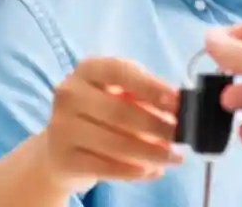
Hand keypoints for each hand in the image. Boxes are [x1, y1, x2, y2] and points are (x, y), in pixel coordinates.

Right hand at [39, 57, 182, 193]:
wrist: (61, 147)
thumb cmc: (101, 113)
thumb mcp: (120, 94)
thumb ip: (146, 95)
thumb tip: (179, 108)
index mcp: (87, 69)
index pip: (119, 71)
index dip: (150, 86)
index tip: (176, 100)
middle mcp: (69, 94)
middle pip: (119, 111)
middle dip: (156, 125)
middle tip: (180, 135)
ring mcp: (61, 127)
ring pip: (114, 143)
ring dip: (151, 152)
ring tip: (173, 157)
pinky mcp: (62, 159)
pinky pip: (105, 168)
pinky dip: (133, 171)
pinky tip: (153, 170)